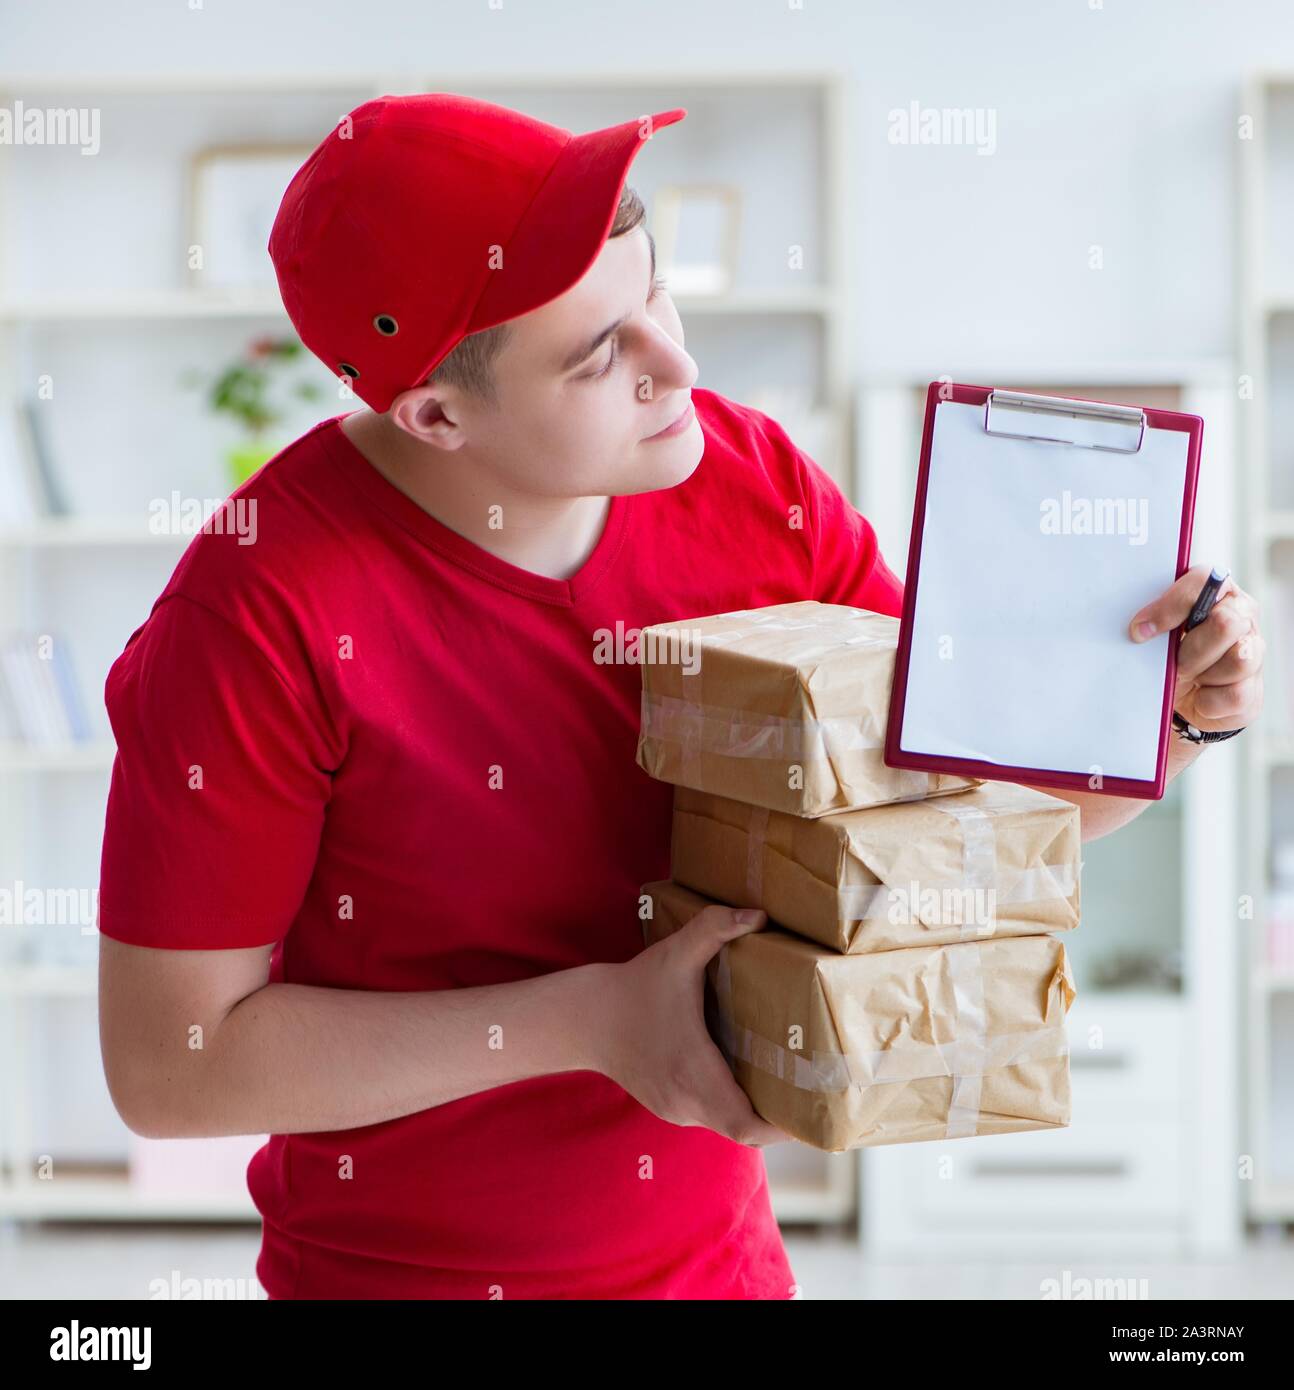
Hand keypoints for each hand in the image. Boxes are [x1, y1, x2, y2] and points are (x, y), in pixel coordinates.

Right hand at [596, 904, 792, 1147]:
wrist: (584, 1018)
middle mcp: (686, 1101)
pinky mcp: (667, 1106)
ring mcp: (674, 1109)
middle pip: (744, 1130)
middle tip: (809, 1092)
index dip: (782, 1127)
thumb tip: (758, 915)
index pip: (746, 1125)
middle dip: (778, 1118)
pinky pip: (709, 1115)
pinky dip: (731, 1104)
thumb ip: (714, 929)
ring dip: (754, 1109)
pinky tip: (747, 1077)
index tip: (810, 1109)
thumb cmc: (635, 987)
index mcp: (694, 1073)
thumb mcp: (676, 954)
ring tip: (787, 1083)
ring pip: (726, 1124)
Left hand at [1128, 564, 1263, 732]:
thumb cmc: (1164, 654)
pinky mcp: (1253, 690)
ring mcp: (1253, 653)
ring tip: (1186, 677)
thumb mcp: (1153, 632)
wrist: (1174, 697)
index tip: (1140, 630)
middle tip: (1173, 662)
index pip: (1204, 581)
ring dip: (1201, 674)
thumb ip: (1150, 619)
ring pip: (1238, 660)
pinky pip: (1235, 695)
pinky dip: (1207, 701)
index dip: (1171, 607)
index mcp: (1217, 591)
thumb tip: (1140, 629)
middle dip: (1189, 650)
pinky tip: (1198, 696)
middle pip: (1226, 623)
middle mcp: (1242, 616)